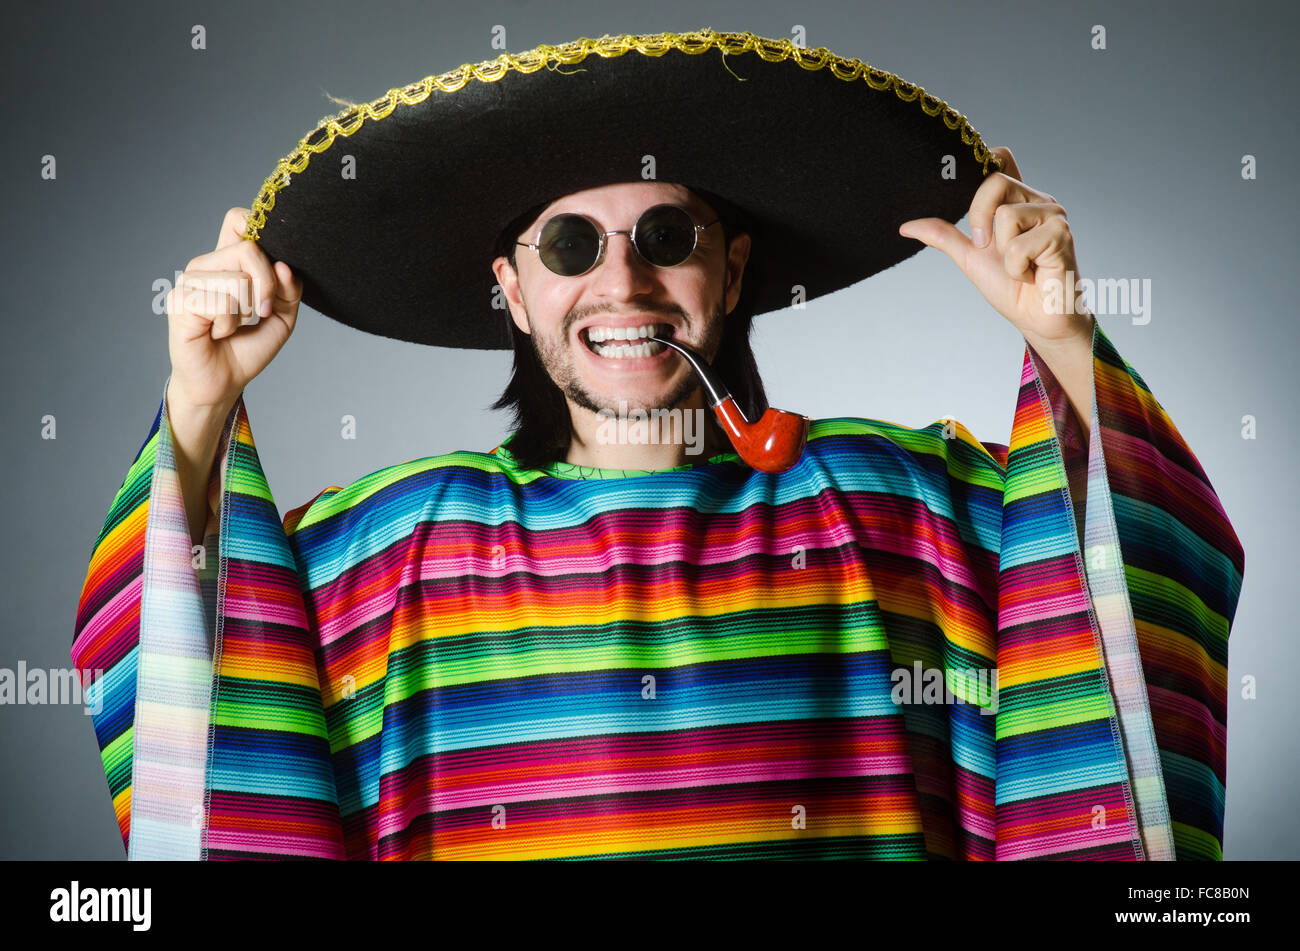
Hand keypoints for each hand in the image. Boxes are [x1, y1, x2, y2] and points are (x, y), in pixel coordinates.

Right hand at [165, 207, 301, 411]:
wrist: (224, 382)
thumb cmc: (247, 347)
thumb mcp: (282, 316)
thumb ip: (290, 289)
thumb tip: (285, 266)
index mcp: (228, 261)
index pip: (238, 220)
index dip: (260, 231)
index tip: (275, 268)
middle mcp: (206, 264)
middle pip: (248, 248)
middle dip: (267, 287)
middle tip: (259, 313)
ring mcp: (190, 280)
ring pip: (239, 279)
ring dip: (245, 313)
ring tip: (231, 326)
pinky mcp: (181, 301)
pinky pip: (223, 303)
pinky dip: (228, 325)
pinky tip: (216, 333)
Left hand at [898, 146, 1092, 349]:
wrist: (1037, 319)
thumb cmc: (1011, 288)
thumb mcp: (969, 257)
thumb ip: (943, 236)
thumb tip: (906, 225)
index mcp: (1017, 200)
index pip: (1000, 158)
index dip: (982, 162)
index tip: (963, 191)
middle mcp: (1037, 201)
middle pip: (995, 180)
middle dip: (979, 217)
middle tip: (987, 248)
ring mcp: (1052, 215)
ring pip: (1006, 215)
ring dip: (1003, 253)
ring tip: (1021, 266)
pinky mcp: (1061, 234)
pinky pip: (1018, 244)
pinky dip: (1016, 267)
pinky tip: (1032, 274)